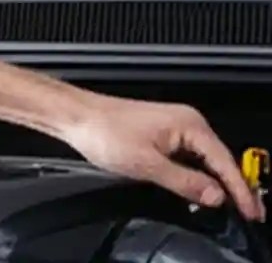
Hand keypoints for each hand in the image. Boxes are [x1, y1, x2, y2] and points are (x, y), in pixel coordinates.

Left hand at [61, 94, 264, 220]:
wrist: (76, 116)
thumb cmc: (104, 132)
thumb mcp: (147, 164)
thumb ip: (185, 182)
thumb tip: (216, 196)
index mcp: (189, 124)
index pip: (225, 161)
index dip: (241, 189)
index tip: (252, 211)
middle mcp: (187, 122)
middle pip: (220, 159)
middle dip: (234, 186)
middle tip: (248, 212)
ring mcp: (174, 126)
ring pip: (205, 159)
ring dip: (216, 181)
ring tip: (231, 206)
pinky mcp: (162, 133)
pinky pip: (190, 156)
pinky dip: (199, 174)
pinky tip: (200, 189)